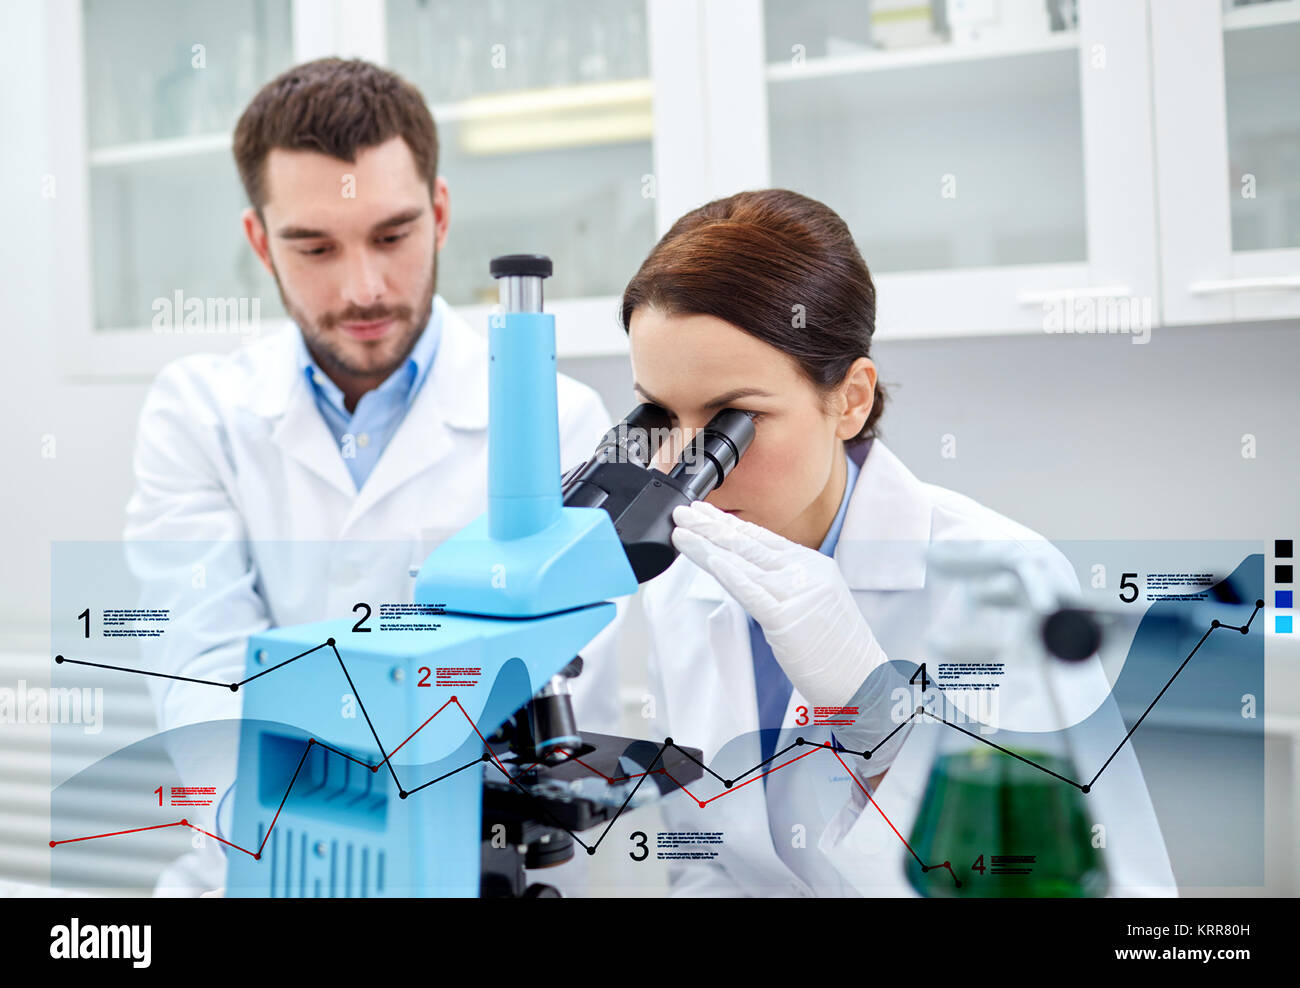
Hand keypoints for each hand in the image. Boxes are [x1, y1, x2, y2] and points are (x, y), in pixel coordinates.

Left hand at [670, 500, 888, 708]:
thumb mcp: (813, 601)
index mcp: (811, 564)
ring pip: (743, 563)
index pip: (762, 538)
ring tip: (681, 531)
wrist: (862, 681)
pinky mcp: (787, 619)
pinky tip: (712, 560)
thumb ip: (783, 583)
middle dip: (711, 526)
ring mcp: (797, 593)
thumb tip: (747, 571)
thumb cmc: (835, 649)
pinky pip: (752, 593)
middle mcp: (805, 572)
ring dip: (707, 545)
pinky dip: (730, 575)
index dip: (729, 523)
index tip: (703, 512)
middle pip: (748, 544)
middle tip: (683, 511)